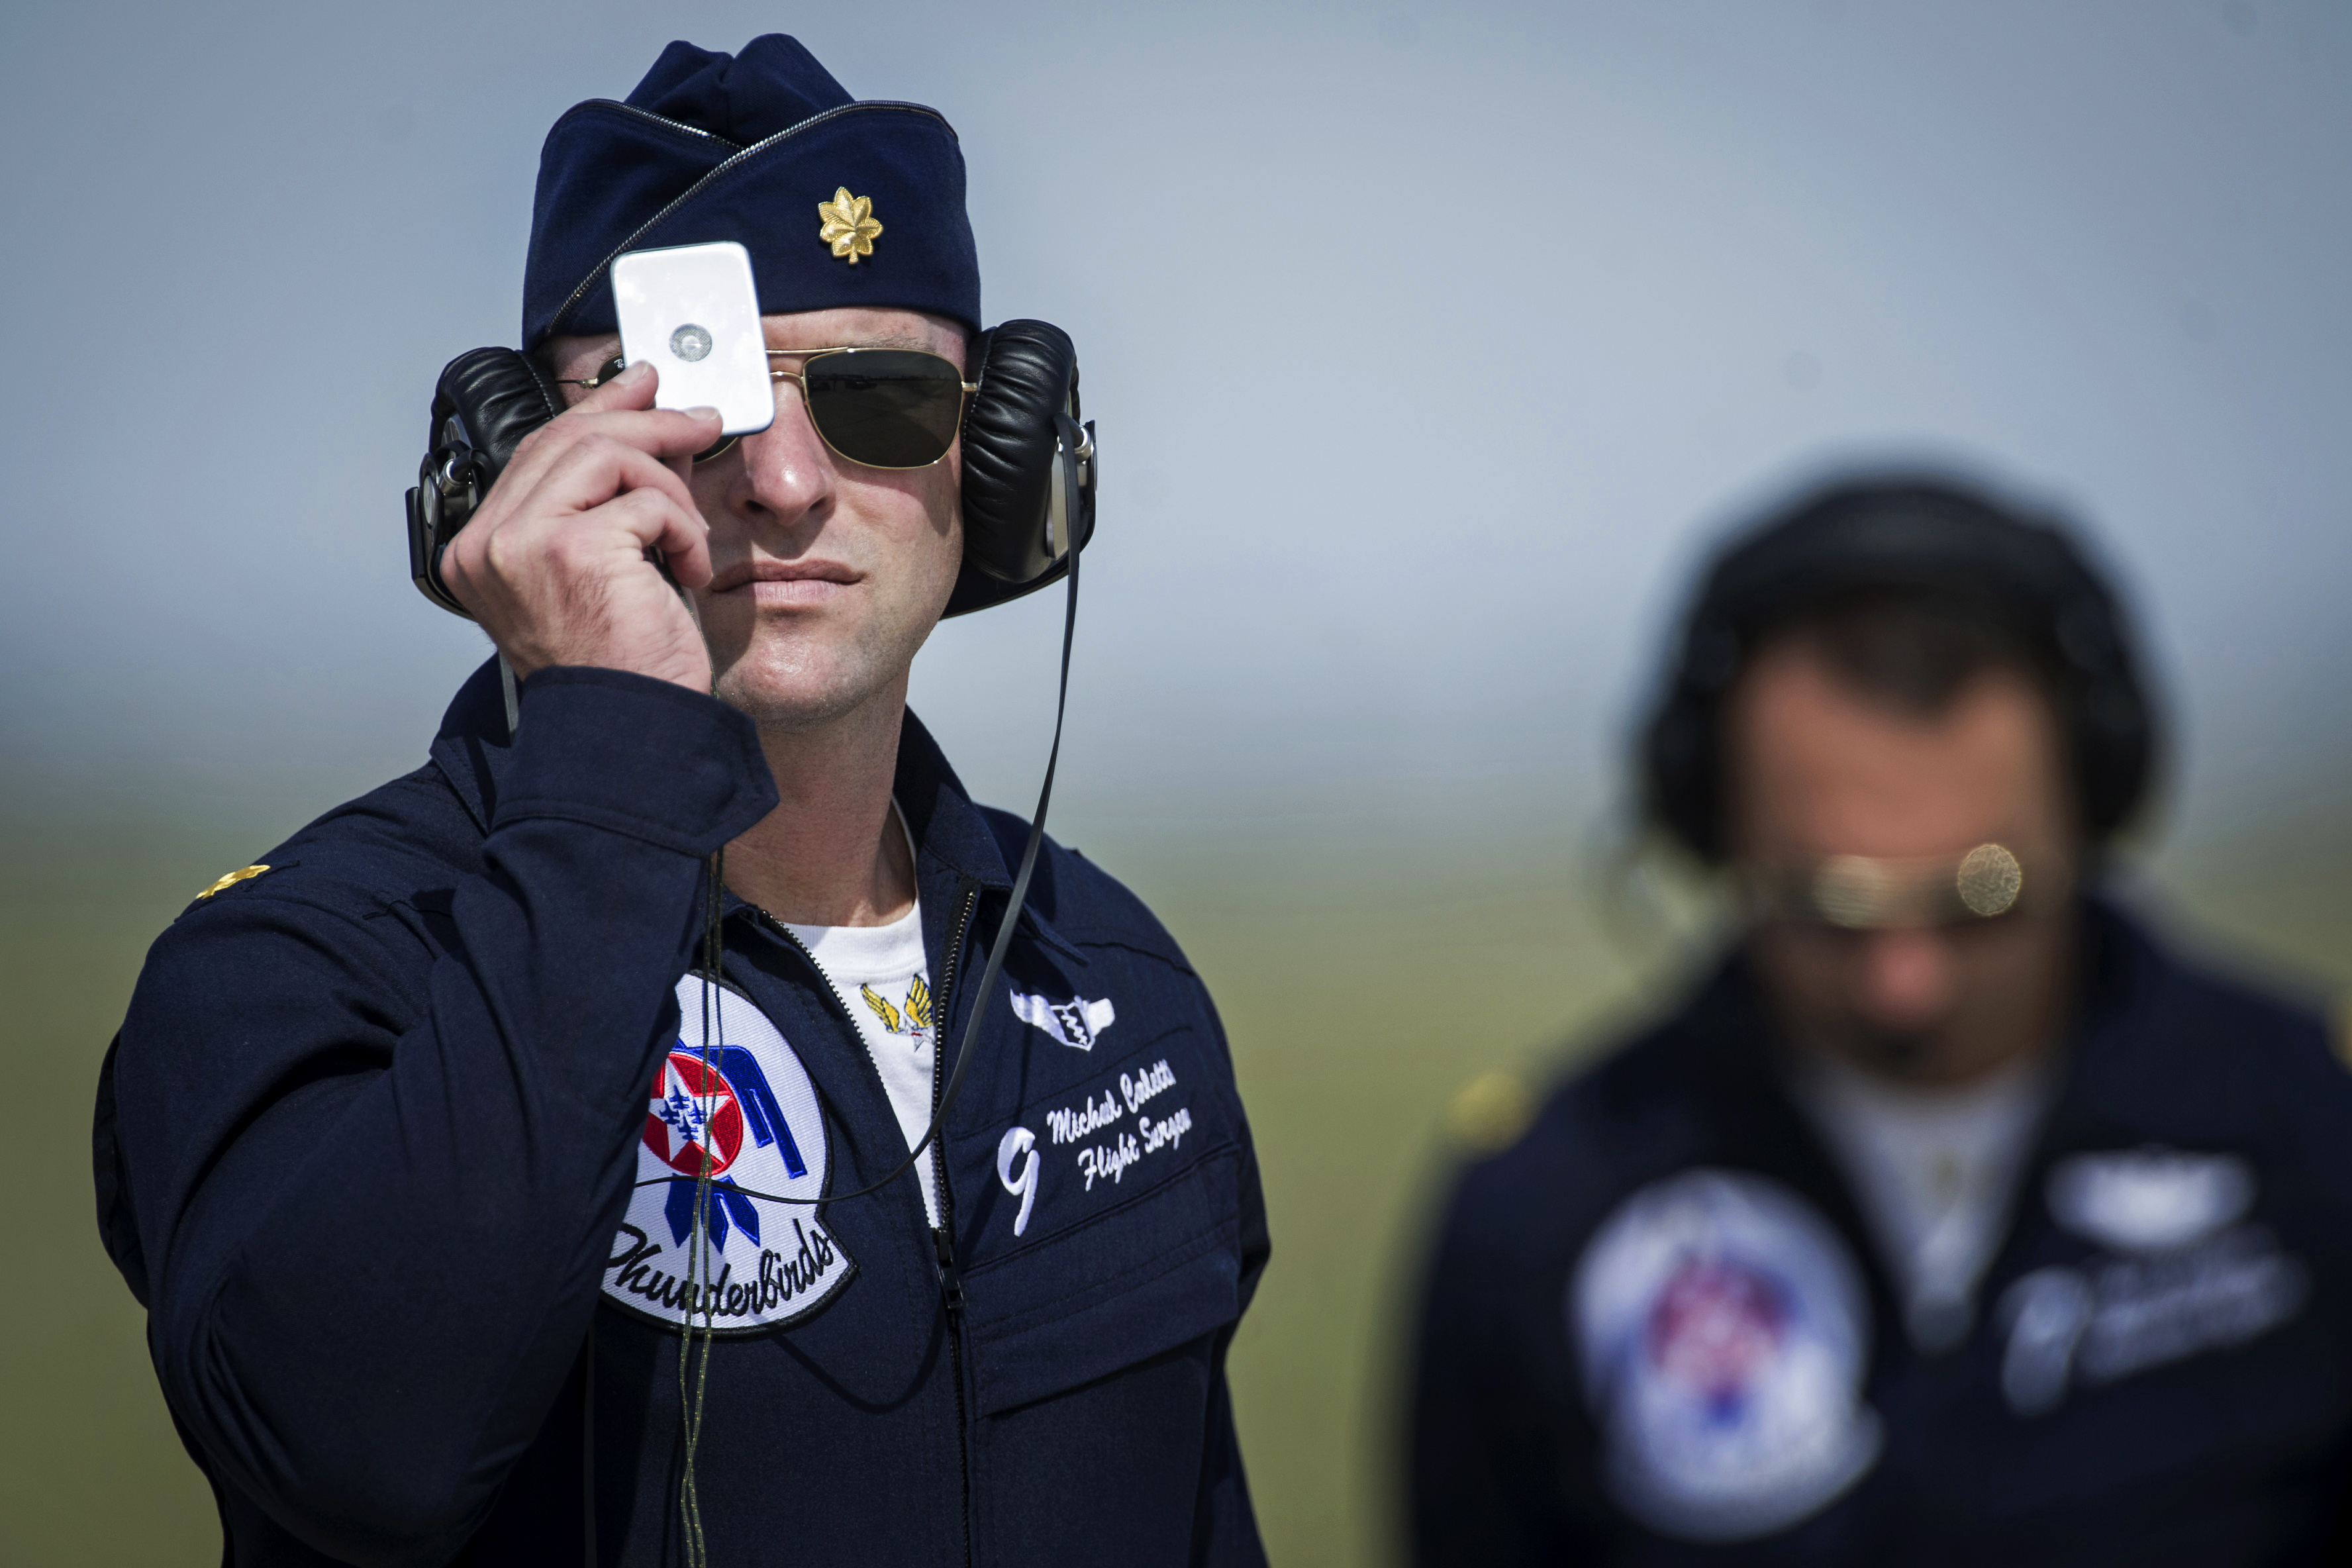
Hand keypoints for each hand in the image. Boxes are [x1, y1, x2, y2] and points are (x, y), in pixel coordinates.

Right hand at [439, 362, 722, 691]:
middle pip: (570, 438)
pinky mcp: (572, 550)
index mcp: (482, 547)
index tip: (642, 385)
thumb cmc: (621, 664)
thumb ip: (610, 498)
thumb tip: (655, 423)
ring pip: (608, 455)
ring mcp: (521, 543)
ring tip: (690, 532)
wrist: (630, 728)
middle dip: (647, 421)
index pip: (539, 450)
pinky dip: (683, 530)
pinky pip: (648, 501)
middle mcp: (487, 542)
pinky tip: (686, 570)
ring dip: (669, 486)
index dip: (597, 409)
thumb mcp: (609, 565)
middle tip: (700, 420)